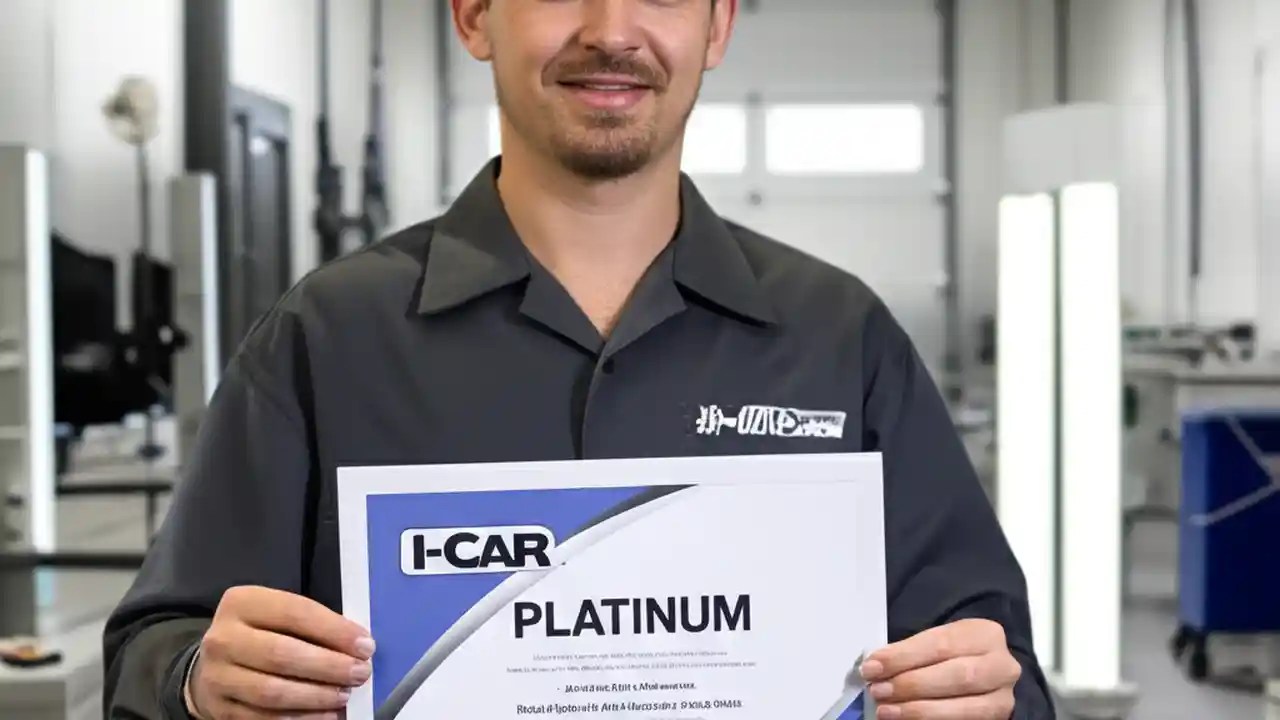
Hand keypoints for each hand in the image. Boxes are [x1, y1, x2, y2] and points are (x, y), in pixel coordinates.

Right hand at [187, 586, 374, 718]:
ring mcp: (217, 675)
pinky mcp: (219, 708)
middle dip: (329, 665)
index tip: (365, 645)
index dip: (334, 630)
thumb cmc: (262, 634)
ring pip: (272, 691)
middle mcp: (223, 638)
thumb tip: (358, 646)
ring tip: (344, 695)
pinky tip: (325, 715)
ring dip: (316, 696)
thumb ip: (313, 626)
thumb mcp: (280, 616)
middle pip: (282, 653)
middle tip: (359, 673)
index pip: (295, 612)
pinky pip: (263, 718)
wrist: (216, 665)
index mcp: (243, 602)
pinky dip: (300, 719)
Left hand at [861, 619, 1020, 719]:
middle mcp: (1002, 665)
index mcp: (985, 634)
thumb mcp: (935, 643)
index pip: (941, 643)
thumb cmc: (947, 655)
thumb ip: (910, 652)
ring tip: (886, 710)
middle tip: (878, 690)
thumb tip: (874, 667)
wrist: (978, 673)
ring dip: (919, 709)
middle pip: (957, 675)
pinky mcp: (999, 719)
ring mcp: (1003, 697)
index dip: (904, 656)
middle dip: (912, 684)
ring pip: (966, 707)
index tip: (872, 666)